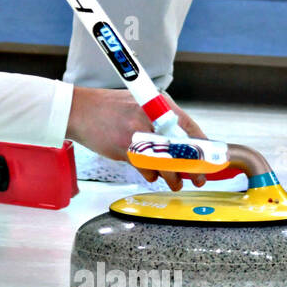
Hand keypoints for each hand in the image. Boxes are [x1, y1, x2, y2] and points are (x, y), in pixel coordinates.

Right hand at [65, 88, 208, 190]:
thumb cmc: (107, 108)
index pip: (190, 127)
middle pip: (181, 147)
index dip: (202, 148)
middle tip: (196, 178)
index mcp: (158, 104)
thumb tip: (183, 142)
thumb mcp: (139, 104)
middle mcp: (151, 116)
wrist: (78, 109)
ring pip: (166, 161)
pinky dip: (151, 174)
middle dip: (192, 167)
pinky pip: (146, 167)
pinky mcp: (125, 147)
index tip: (208, 161)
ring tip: (174, 182)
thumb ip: (159, 119)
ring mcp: (138, 132)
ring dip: (172, 176)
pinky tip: (151, 174)